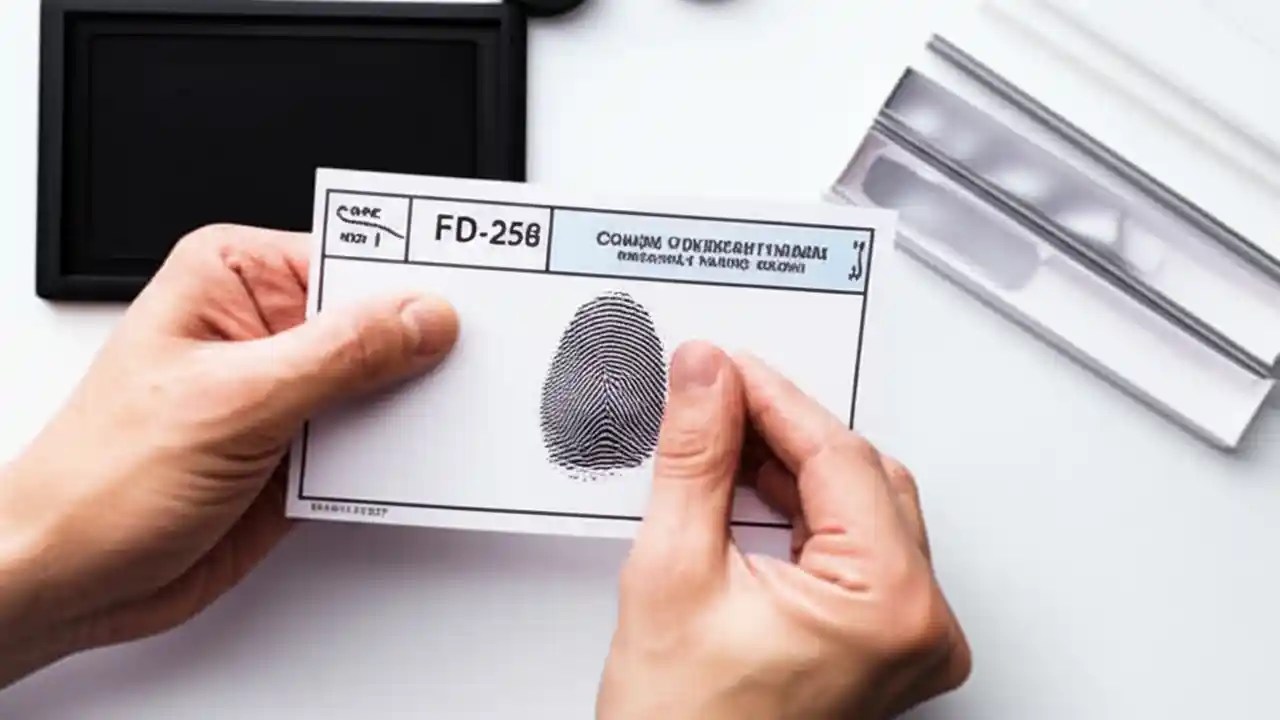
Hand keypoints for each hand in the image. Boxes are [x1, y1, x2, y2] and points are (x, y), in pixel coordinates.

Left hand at [0, 225, 457, 685]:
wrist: (70, 578)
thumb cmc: (101, 479)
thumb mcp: (235, 400)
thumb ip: (341, 356)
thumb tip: (424, 317)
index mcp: (232, 279)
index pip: (348, 257)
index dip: (411, 279)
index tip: (472, 300)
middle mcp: (261, 328)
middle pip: (374, 321)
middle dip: (422, 347)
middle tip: (478, 363)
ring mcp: (283, 392)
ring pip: (381, 385)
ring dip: (412, 406)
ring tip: (452, 417)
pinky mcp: (299, 451)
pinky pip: (371, 442)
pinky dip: (397, 454)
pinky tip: (418, 461)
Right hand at [597, 342, 969, 718]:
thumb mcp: (674, 572)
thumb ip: (696, 457)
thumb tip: (706, 378)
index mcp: (889, 604)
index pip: (836, 455)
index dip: (770, 395)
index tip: (723, 364)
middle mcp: (919, 623)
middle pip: (858, 473)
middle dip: (782, 427)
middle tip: (716, 392)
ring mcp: (908, 637)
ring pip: (860, 504)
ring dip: (791, 465)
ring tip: (721, 437)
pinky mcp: (885, 642)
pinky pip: (857, 545)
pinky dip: (804, 510)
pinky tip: (750, 486)